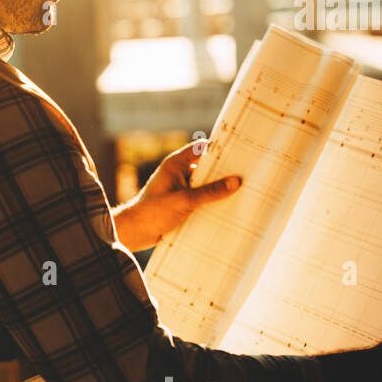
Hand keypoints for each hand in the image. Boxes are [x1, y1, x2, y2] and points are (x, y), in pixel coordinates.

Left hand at [111, 142, 242, 251]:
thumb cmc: (152, 212)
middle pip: (206, 168)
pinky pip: (201, 199)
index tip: (241, 153)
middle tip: (248, 175)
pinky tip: (228, 209)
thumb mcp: (185, 201)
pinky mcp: (181, 204)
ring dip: (219, 190)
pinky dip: (211, 202)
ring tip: (244, 192)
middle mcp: (178, 173)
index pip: (202, 149)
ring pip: (205, 185)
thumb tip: (236, 181)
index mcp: (176, 164)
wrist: (134, 233)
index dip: (220, 149)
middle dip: (224, 172)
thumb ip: (210, 191)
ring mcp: (180, 189)